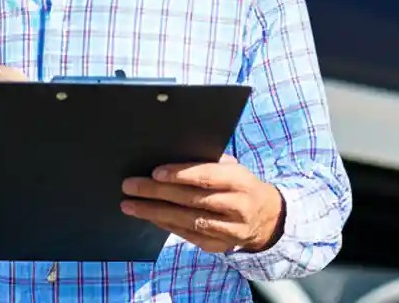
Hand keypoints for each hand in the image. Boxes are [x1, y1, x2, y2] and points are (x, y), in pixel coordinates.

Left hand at [119, 154, 285, 253]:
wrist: (268, 218)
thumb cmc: (240, 185)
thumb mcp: (233, 168)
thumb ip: (209, 162)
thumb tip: (171, 152)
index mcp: (240, 181)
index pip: (207, 177)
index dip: (180, 174)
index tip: (155, 172)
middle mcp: (237, 207)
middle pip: (191, 199)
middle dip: (157, 192)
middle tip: (130, 186)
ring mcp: (230, 230)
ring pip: (188, 220)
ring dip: (155, 212)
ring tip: (130, 205)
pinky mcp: (220, 245)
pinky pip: (189, 236)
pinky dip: (167, 226)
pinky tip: (149, 217)